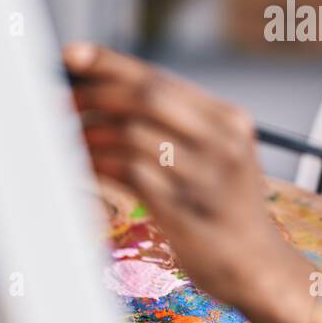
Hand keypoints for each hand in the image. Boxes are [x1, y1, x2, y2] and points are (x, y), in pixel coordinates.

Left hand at [63, 42, 309, 314]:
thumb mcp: (220, 158)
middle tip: (62, 103)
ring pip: (133, 134)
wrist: (259, 267)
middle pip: (147, 98)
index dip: (111, 63)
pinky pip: (129, 172)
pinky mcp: (185, 209)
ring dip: (92, 133)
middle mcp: (223, 141)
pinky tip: (87, 165)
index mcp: (230, 120)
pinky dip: (100, 163)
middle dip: (95, 94)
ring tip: (75, 140)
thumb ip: (181, 127)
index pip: (162, 79)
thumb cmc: (226, 210)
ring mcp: (205, 176)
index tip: (72, 54)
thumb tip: (107, 96)